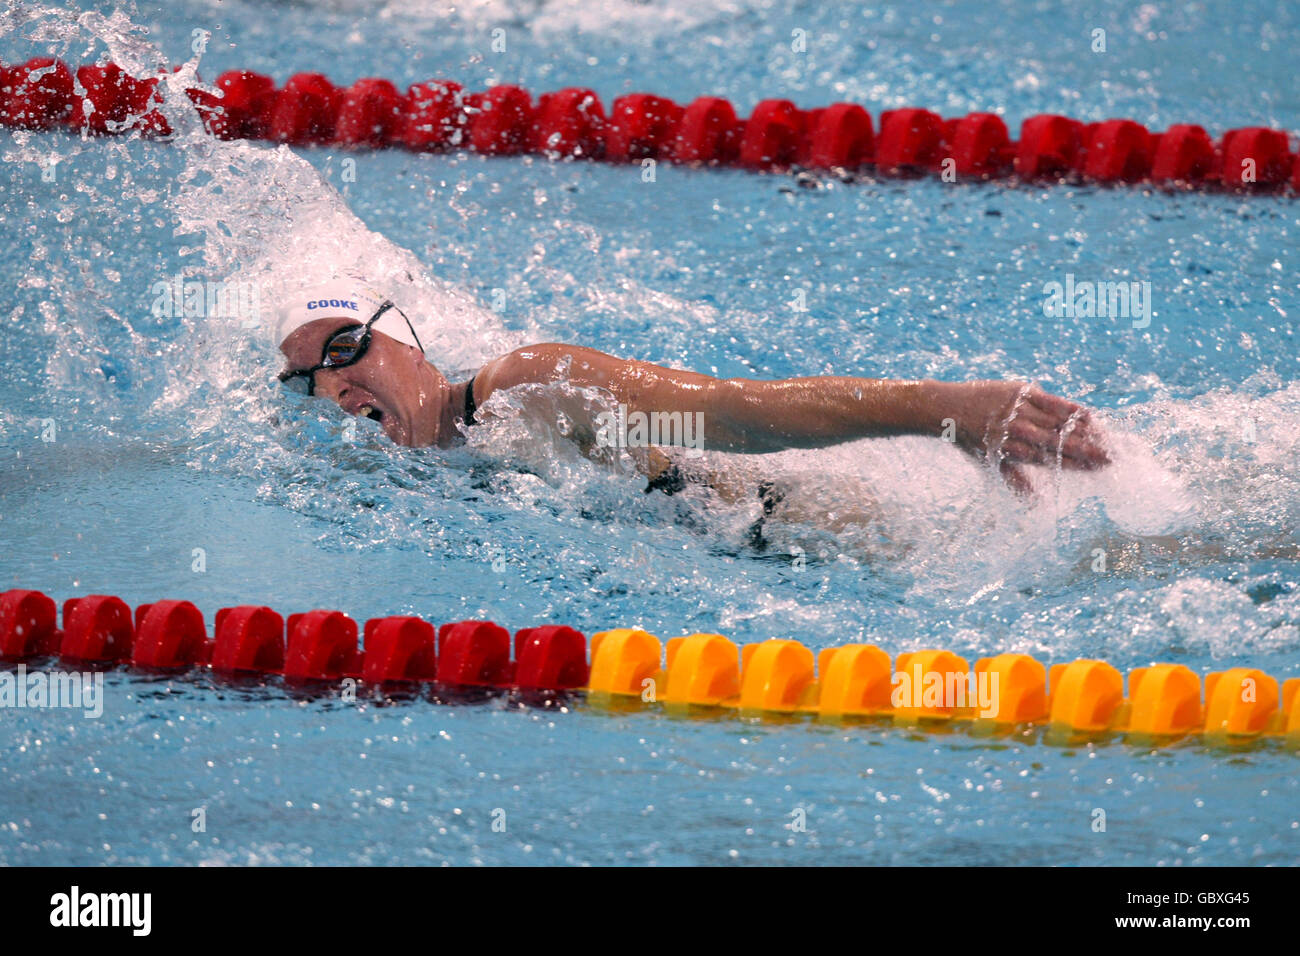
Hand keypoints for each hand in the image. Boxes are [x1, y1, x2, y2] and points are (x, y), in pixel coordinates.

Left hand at [927, 380, 1109, 492]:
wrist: (946, 408)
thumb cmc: (971, 440)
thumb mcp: (991, 464)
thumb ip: (1016, 482)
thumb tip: (1037, 506)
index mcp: (1013, 452)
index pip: (1052, 462)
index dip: (1077, 467)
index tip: (1100, 471)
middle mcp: (1018, 433)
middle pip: (1060, 445)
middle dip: (1088, 452)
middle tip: (1112, 459)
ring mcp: (1020, 411)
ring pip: (1060, 423)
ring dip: (1085, 432)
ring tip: (1107, 439)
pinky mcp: (1021, 392)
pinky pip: (1052, 401)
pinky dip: (1071, 409)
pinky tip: (1089, 416)